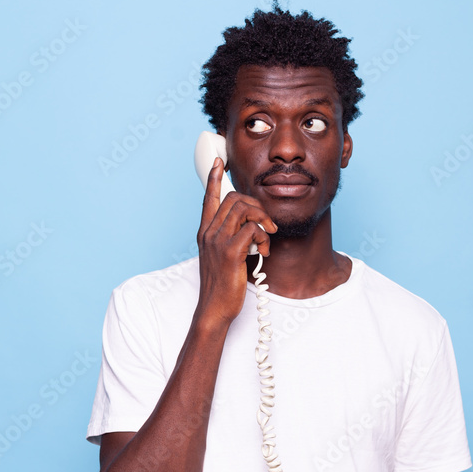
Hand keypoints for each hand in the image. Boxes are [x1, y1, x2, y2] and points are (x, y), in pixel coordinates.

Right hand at [195, 157, 276, 326]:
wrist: (215, 308)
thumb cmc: (221, 285)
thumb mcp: (220, 257)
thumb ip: (229, 239)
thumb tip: (247, 228)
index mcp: (205, 232)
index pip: (208, 198)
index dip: (214, 178)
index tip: (219, 163)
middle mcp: (209, 233)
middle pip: (234, 199)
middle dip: (256, 205)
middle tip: (266, 222)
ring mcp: (218, 241)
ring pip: (244, 210)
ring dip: (263, 220)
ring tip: (267, 237)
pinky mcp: (231, 252)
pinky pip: (252, 230)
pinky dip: (263, 238)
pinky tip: (264, 251)